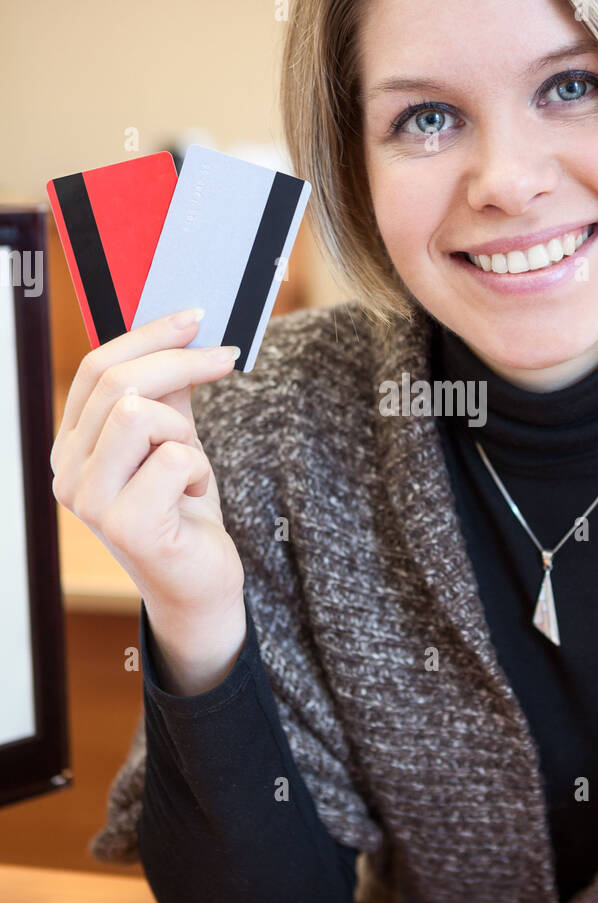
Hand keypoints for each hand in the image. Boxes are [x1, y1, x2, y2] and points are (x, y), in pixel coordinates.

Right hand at [51, 308, 245, 621]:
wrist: (199, 584)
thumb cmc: (183, 512)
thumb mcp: (173, 440)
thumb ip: (167, 392)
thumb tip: (180, 332)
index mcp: (72, 446)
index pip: (95, 369)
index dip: (148, 335)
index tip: (195, 317)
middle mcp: (68, 473)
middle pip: (117, 383)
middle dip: (180, 363)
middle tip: (225, 359)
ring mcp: (91, 502)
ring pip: (140, 415)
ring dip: (184, 431)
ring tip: (191, 465)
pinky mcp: (127, 526)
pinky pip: (175, 460)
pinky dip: (200, 472)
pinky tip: (194, 498)